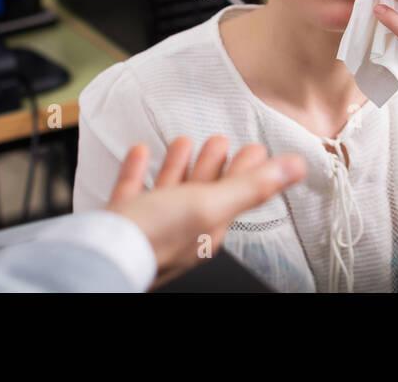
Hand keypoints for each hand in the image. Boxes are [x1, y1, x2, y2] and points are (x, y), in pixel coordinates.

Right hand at [104, 136, 305, 287]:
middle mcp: (182, 229)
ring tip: (184, 142)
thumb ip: (253, 185)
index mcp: (209, 227)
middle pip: (203, 192)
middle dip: (215, 165)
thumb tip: (297, 169)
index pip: (235, 194)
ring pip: (169, 192)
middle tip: (221, 140)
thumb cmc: (155, 236)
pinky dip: (138, 170)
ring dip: (179, 165)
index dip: (247, 170)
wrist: (100, 256)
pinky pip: (133, 192)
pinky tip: (139, 152)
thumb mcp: (212, 203)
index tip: (255, 148)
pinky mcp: (122, 221)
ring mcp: (150, 226)